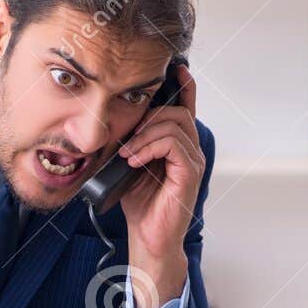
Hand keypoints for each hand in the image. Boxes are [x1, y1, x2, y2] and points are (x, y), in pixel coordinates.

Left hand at [116, 64, 202, 307]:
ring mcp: (192, 162)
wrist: (146, 238)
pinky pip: (173, 144)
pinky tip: (134, 160)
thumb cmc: (138, 204)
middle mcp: (189, 150)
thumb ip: (131, 142)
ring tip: (127, 153)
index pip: (184, 108)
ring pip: (174, 125)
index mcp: (177, 146)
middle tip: (128, 136)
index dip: (183, 87)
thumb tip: (115, 122)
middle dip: (149, 115)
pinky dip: (149, 147)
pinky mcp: (189, 174)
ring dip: (145, 134)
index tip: (173, 68)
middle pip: (177, 111)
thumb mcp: (129, 164)